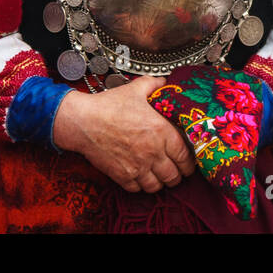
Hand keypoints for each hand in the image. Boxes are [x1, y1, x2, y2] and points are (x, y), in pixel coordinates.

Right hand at [51, 75, 196, 192]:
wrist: (83, 121)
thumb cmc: (108, 106)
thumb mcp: (136, 88)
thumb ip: (156, 84)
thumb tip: (167, 82)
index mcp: (161, 131)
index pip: (186, 156)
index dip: (190, 161)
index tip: (188, 160)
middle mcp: (152, 152)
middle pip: (174, 175)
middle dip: (177, 173)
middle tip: (176, 169)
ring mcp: (138, 167)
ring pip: (158, 186)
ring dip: (161, 181)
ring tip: (160, 174)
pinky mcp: (123, 176)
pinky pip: (139, 189)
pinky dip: (142, 185)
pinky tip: (141, 176)